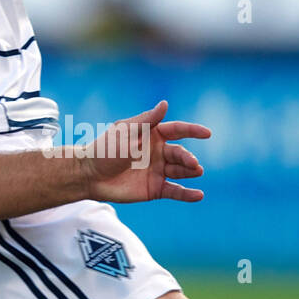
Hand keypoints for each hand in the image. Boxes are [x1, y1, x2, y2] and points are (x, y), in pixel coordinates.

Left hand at [76, 101, 209, 203]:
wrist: (90, 175)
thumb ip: (147, 120)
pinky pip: (174, 191)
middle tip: (193, 163)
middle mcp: (158, 153)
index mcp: (152, 135)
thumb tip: (165, 103)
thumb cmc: (105, 149)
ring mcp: (158, 171)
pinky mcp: (155, 189)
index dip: (193, 131)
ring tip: (197, 171)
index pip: (177, 130)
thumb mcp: (126, 132)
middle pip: (179, 153)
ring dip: (190, 171)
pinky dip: (187, 194)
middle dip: (188, 157)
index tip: (207, 133)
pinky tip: (199, 195)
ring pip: (180, 171)